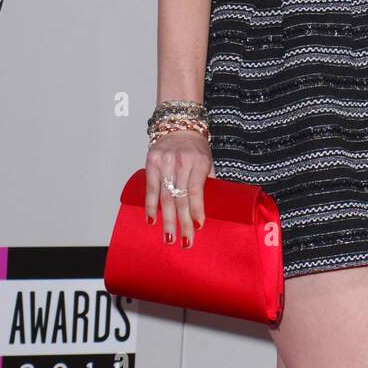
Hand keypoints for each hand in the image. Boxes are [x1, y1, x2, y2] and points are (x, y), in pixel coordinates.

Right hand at [145, 132, 213, 246]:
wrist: (179, 126)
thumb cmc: (196, 148)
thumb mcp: (208, 161)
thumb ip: (208, 182)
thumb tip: (216, 209)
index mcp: (199, 161)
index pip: (196, 190)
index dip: (197, 209)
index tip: (199, 226)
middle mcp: (181, 161)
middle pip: (180, 197)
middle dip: (183, 222)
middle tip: (185, 242)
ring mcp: (164, 162)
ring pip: (165, 196)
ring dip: (167, 219)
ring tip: (169, 238)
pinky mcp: (151, 162)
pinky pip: (150, 189)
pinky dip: (150, 206)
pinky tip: (152, 220)